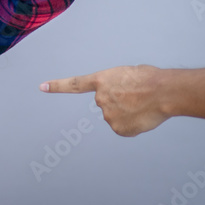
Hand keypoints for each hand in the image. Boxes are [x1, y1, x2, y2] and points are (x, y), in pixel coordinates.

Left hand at [41, 65, 167, 136]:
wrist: (162, 91)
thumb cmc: (149, 79)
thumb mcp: (126, 75)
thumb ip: (115, 87)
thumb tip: (121, 100)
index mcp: (101, 81)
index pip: (74, 85)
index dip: (57, 86)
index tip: (41, 87)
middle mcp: (100, 99)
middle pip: (106, 103)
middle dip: (119, 101)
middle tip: (136, 96)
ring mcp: (107, 115)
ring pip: (116, 116)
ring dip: (127, 113)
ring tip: (142, 104)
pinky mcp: (118, 129)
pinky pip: (124, 127)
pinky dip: (133, 124)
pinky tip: (142, 116)